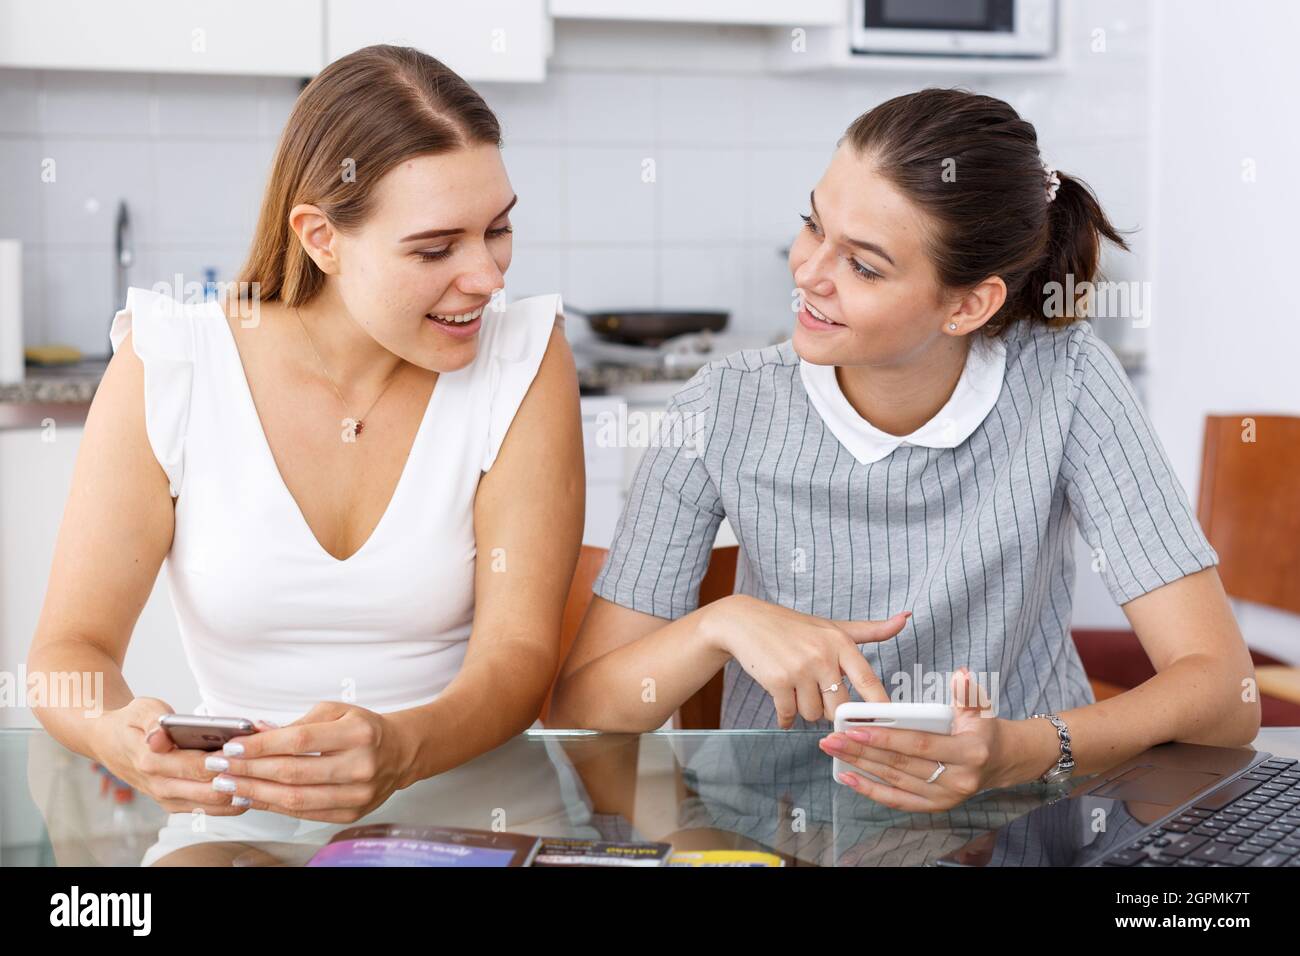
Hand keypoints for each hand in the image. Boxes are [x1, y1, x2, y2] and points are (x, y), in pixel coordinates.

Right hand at [90, 697, 251, 815]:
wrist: (109, 742)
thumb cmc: (131, 722)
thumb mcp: (140, 710)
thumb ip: (153, 722)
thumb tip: (159, 736)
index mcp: (151, 761)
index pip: (196, 767)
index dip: (225, 760)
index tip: (249, 750)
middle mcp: (159, 786)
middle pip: (211, 791)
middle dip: (240, 777)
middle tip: (265, 762)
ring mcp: (168, 799)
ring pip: (215, 805)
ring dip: (240, 791)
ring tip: (264, 773)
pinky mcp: (176, 805)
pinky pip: (211, 808)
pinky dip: (233, 799)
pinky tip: (251, 783)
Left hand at [203, 701, 417, 823]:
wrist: (400, 752)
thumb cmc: (364, 728)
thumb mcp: (336, 711)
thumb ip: (297, 723)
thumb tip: (256, 732)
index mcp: (358, 733)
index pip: (299, 742)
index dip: (262, 746)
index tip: (232, 747)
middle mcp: (360, 765)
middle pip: (293, 773)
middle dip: (249, 771)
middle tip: (219, 767)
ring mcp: (358, 794)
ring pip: (296, 799)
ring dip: (256, 792)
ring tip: (228, 785)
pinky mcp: (352, 813)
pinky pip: (305, 813)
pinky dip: (274, 806)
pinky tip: (254, 797)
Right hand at [701, 593, 910, 727]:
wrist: (745, 622)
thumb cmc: (794, 627)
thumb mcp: (833, 626)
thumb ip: (871, 630)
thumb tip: (905, 618)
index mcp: (841, 643)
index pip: (869, 682)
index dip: (880, 708)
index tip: (888, 725)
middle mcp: (823, 656)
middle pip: (839, 708)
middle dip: (829, 710)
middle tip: (818, 695)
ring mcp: (799, 669)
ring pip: (813, 714)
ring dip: (805, 710)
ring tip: (797, 689)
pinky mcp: (777, 681)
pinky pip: (789, 715)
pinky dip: (785, 717)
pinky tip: (782, 705)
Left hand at [819, 668, 1019, 811]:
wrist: (1003, 762)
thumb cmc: (984, 730)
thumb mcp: (980, 708)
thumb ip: (967, 692)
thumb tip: (962, 674)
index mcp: (969, 753)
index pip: (919, 745)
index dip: (886, 738)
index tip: (855, 730)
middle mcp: (957, 780)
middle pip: (900, 765)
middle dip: (862, 752)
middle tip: (831, 739)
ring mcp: (945, 797)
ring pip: (894, 782)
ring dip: (860, 767)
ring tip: (833, 751)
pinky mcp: (935, 806)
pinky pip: (898, 800)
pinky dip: (871, 790)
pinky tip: (848, 777)